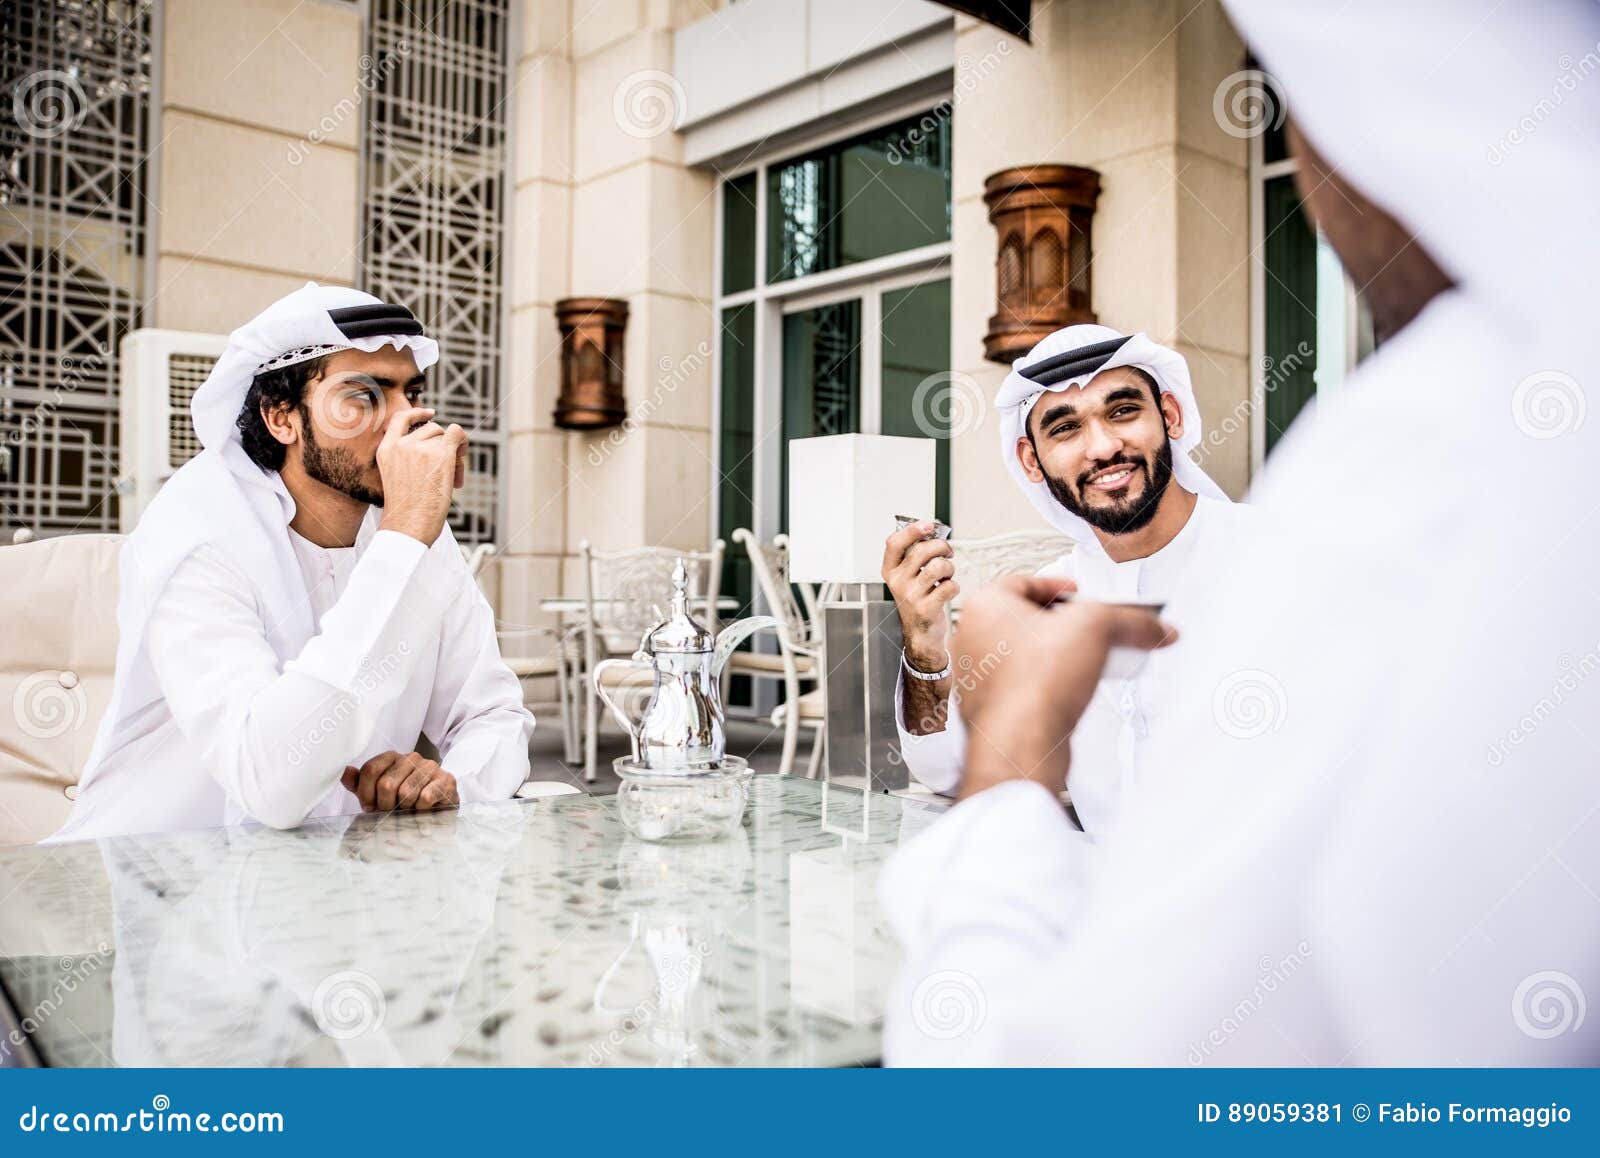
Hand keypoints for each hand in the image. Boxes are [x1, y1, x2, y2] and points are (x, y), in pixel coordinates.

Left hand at [341, 750, 459, 813]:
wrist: (438, 806)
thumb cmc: (404, 800)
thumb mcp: (377, 793)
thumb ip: (359, 783)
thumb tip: (343, 771)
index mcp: (392, 757)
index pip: (370, 769)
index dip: (366, 793)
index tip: (369, 806)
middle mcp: (411, 758)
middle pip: (386, 784)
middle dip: (385, 805)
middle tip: (391, 812)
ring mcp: (430, 767)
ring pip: (406, 793)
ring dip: (404, 809)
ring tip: (409, 810)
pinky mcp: (446, 780)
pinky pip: (424, 798)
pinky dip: (420, 811)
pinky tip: (423, 810)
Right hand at [375, 406, 468, 545]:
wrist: (408, 526)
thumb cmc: (406, 512)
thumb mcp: (397, 478)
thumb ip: (409, 459)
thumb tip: (443, 443)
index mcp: (386, 450)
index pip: (399, 419)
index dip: (417, 413)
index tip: (430, 413)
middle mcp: (402, 445)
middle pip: (430, 430)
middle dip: (441, 446)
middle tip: (448, 470)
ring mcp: (420, 447)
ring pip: (445, 437)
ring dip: (453, 454)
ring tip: (453, 478)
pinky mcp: (440, 454)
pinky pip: (457, 433)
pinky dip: (463, 440)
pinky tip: (462, 451)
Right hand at [881, 521, 957, 669]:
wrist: (921, 634)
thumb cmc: (917, 600)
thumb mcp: (908, 578)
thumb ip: (915, 555)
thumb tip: (933, 532)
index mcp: (890, 571)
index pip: (894, 543)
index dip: (911, 530)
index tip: (927, 524)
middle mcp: (897, 583)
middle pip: (921, 551)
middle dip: (941, 546)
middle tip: (947, 551)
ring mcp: (911, 597)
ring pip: (938, 567)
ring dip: (949, 567)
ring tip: (947, 573)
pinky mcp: (926, 609)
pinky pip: (949, 586)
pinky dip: (954, 586)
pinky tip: (948, 590)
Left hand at [953, 576, 1176, 798]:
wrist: (1020, 744)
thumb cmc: (1032, 684)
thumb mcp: (1097, 628)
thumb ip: (1131, 620)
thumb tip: (1156, 627)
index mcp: (983, 607)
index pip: (1024, 581)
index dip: (1059, 586)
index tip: (1081, 595)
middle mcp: (972, 640)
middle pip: (1026, 620)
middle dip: (1064, 624)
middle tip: (1091, 628)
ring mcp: (978, 677)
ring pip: (1024, 654)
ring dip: (1057, 655)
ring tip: (1088, 660)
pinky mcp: (992, 708)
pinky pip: (1024, 685)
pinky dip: (1047, 683)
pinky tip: (1072, 691)